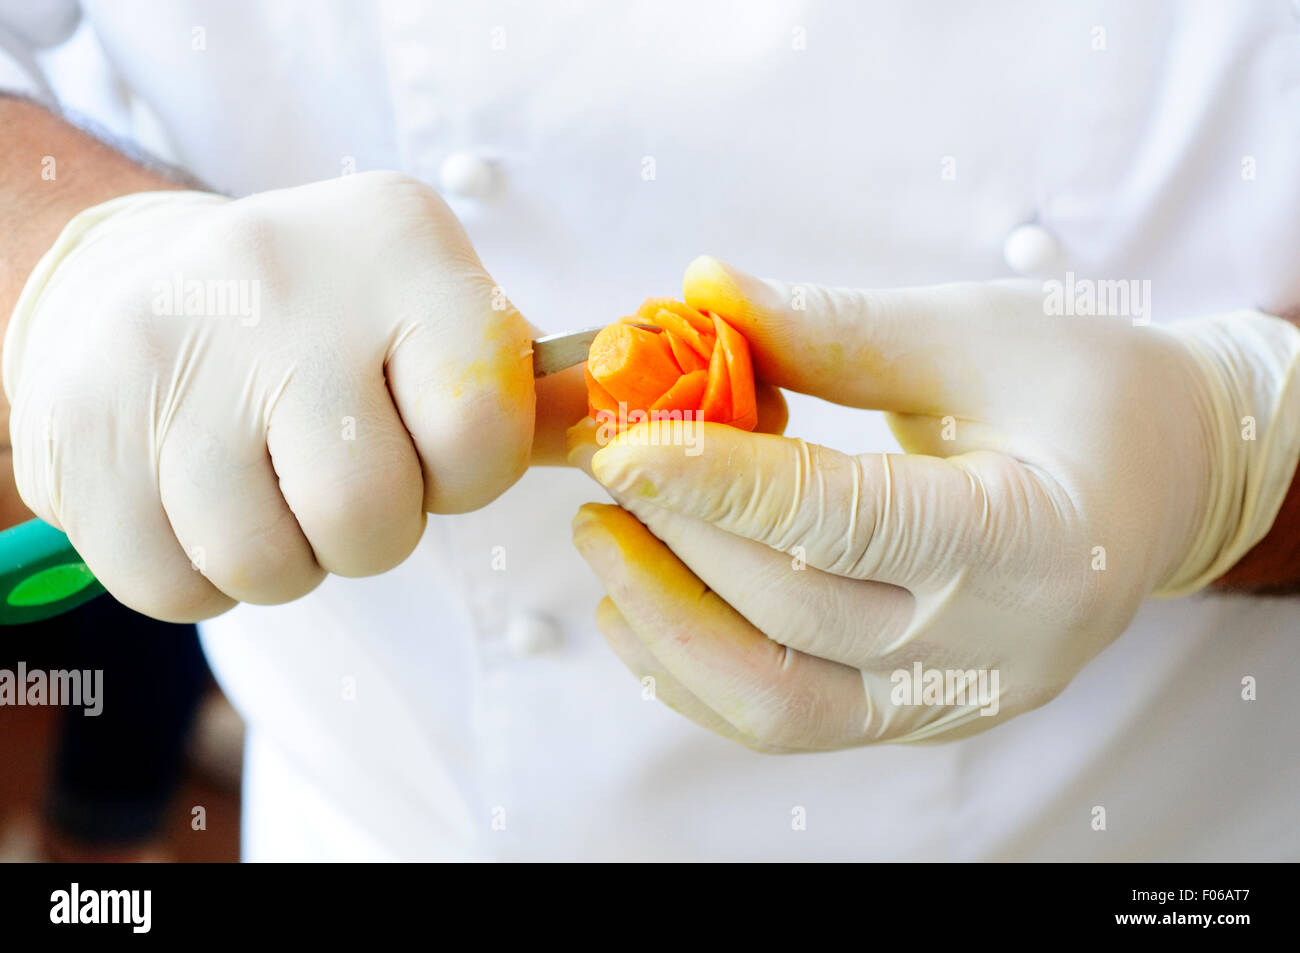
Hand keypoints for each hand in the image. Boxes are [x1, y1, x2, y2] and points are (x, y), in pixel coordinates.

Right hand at [5, 172, 535, 620]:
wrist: (152, 282)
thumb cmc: (336, 329)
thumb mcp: (437, 318)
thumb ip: (525, 393)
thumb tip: (609, 437)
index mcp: (402, 243)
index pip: (483, 432)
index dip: (466, 476)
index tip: (432, 448)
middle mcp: (280, 279)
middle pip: (370, 518)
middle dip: (372, 531)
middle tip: (342, 477)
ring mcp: (166, 349)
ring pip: (268, 568)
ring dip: (286, 557)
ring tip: (270, 482)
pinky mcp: (81, 426)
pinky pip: (175, 588)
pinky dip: (203, 575)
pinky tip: (200, 497)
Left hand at [570, 257, 1299, 747]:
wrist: (1164, 477)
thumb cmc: (1090, 391)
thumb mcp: (976, 336)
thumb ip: (835, 329)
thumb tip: (700, 292)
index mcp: (1037, 539)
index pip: (849, 523)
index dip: (722, 482)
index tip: (623, 440)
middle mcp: (999, 648)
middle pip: (794, 612)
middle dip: (677, 534)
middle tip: (601, 459)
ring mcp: (956, 700)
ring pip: (776, 701)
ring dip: (667, 622)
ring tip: (601, 535)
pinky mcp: (918, 715)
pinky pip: (788, 719)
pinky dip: (698, 672)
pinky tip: (640, 605)